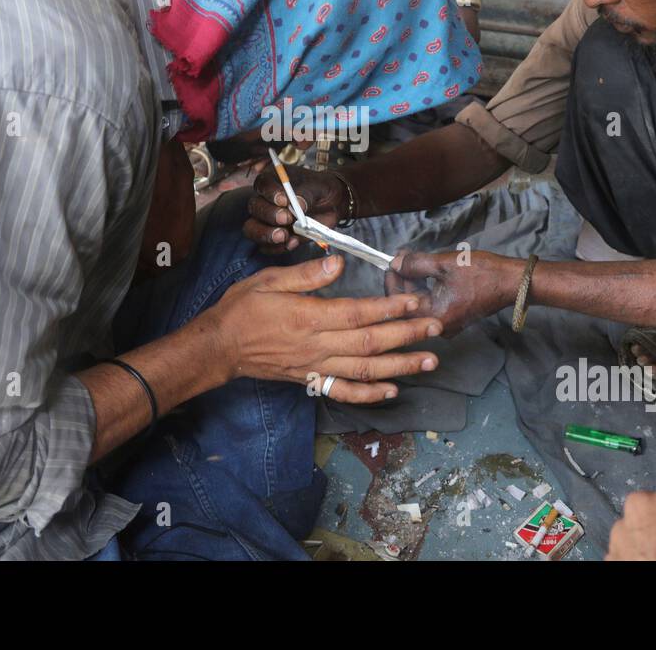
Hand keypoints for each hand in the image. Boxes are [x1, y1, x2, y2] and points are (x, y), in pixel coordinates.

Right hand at [201, 254, 441, 402]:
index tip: (414, 300)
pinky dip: (369, 394)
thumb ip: (305, 274)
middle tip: (435, 326)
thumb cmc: (242, 309)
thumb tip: (338, 262)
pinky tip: (392, 390)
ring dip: (400, 366)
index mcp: (307, 318)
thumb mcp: (267, 280)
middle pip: (370, 343)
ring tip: (429, 360)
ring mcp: (315, 367)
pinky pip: (343, 391)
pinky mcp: (309, 380)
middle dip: (407, 335)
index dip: (390, 308)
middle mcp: (316, 346)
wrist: (219, 347)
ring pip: (364, 370)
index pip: (358, 313)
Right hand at [243, 165, 347, 252]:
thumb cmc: (321, 190)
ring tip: (284, 235)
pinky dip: (277, 247)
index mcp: (274, 180)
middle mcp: (266, 200)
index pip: (263, 184)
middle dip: (269, 215)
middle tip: (286, 218)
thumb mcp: (318, 187)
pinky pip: (265, 246)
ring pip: (252, 228)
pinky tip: (292, 243)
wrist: (332, 204)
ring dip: (266, 234)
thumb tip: (297, 204)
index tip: (284, 200)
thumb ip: (306, 194)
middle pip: (255, 207)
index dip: (270, 193)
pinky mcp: (273, 237)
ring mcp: (267, 220)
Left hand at [386, 250, 516, 336]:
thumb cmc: (481, 273)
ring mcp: (448, 324)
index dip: (392, 279)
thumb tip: (394, 264)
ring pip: (420, 304)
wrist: (513, 282)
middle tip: (402, 256)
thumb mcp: (444, 264)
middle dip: (403, 278)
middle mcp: (438, 327)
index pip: (398, 302)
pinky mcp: (455, 318)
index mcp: (433, 316)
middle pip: (408, 304)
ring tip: (412, 259)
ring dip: (414, 282)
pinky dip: (427, 288)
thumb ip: (415, 264)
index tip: (391, 261)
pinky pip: (433, 304)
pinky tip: (426, 271)